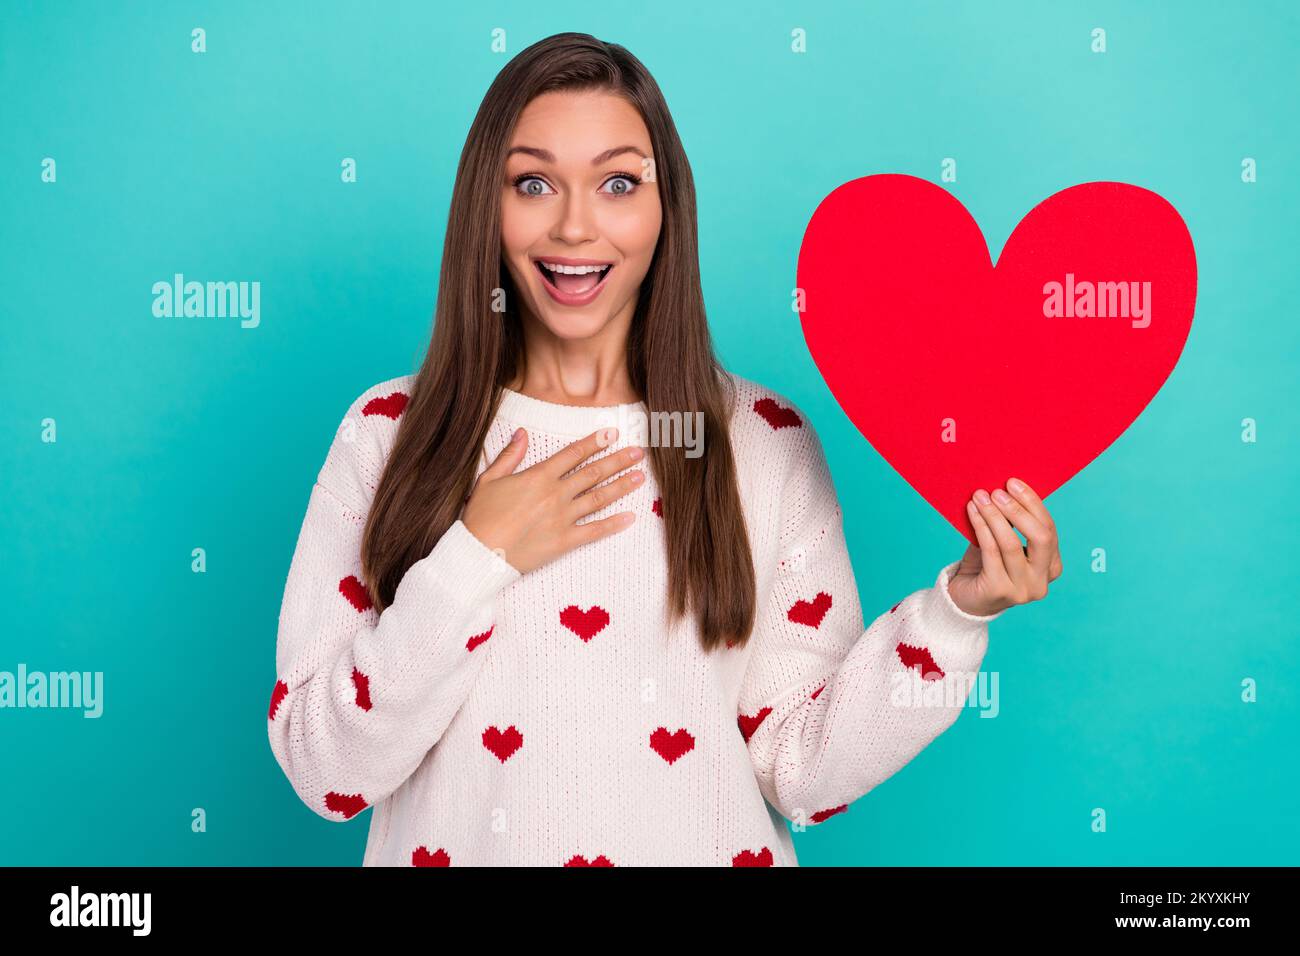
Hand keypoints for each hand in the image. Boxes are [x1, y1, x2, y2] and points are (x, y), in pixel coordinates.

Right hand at [461, 426, 643, 573]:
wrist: (480, 553)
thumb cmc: (481, 516)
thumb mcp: (489, 479)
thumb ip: (510, 455)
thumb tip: (523, 433)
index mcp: (538, 476)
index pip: (573, 454)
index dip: (595, 442)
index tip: (613, 433)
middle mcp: (555, 494)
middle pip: (593, 472)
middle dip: (618, 460)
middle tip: (639, 452)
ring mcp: (562, 518)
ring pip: (599, 498)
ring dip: (622, 486)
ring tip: (640, 477)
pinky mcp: (565, 541)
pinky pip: (595, 531)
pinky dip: (614, 524)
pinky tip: (631, 517)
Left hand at [948, 477, 1062, 616]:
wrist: (963, 599)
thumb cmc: (985, 566)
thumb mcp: (1002, 543)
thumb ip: (1009, 524)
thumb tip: (1003, 489)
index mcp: (1051, 567)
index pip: (1049, 530)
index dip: (1033, 504)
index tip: (1013, 483)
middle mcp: (1042, 581)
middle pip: (1040, 537)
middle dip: (1019, 510)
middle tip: (998, 491)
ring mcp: (1023, 590)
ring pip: (1011, 544)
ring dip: (994, 516)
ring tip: (980, 498)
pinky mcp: (999, 591)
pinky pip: (991, 552)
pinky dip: (981, 528)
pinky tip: (972, 512)